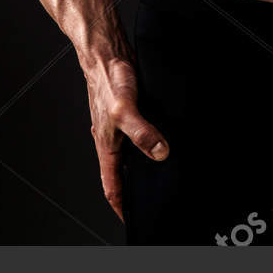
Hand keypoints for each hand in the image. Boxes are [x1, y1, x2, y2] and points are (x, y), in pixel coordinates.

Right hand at [82, 55, 168, 219]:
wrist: (107, 53)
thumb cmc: (107, 81)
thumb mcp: (124, 111)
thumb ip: (142, 133)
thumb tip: (161, 153)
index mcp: (106, 146)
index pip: (112, 187)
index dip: (121, 206)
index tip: (133, 219)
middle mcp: (112, 139)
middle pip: (122, 173)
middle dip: (135, 189)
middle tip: (154, 199)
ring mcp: (121, 126)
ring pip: (133, 154)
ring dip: (145, 165)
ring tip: (163, 175)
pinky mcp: (132, 112)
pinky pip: (142, 134)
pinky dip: (152, 142)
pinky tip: (166, 141)